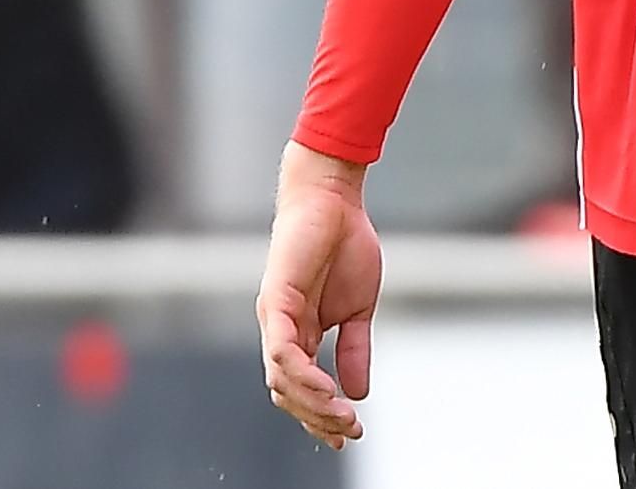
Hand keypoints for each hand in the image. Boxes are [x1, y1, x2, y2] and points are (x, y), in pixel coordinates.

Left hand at [257, 143, 381, 447]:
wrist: (334, 201)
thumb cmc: (345, 246)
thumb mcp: (359, 308)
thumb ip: (355, 348)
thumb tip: (358, 391)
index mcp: (301, 335)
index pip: (302, 389)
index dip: (322, 416)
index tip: (350, 434)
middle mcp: (282, 333)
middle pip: (287, 392)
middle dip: (318, 418)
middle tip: (350, 430)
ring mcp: (276, 319)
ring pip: (281, 378)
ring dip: (312, 402)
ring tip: (342, 414)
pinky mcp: (276, 300)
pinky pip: (282, 349)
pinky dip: (301, 373)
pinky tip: (325, 386)